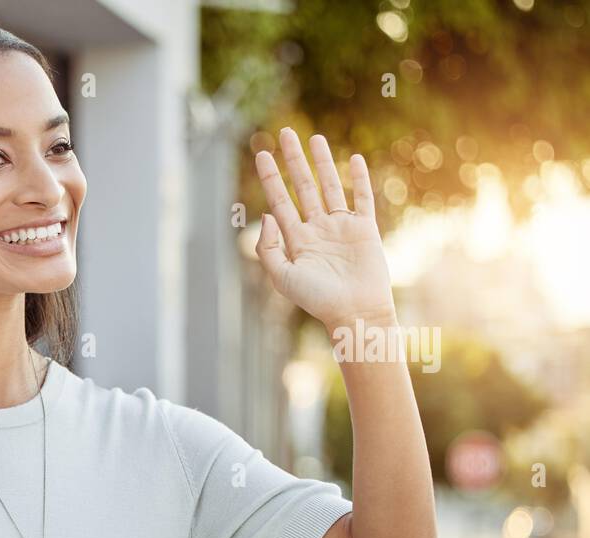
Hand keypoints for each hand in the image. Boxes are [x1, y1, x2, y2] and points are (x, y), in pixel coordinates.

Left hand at [253, 127, 396, 333]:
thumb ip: (268, 247)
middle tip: (286, 134)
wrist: (354, 312)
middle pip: (302, 187)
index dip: (271, 177)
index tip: (263, 154)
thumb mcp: (282, 277)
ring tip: (314, 139)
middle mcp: (317, 229)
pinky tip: (352, 159)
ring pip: (329, 187)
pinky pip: (361, 199)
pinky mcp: (364, 229)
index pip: (279, 201)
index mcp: (295, 240)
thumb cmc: (317, 300)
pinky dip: (358, 179)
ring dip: (322, 162)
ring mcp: (340, 227)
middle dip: (294, 160)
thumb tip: (267, 214)